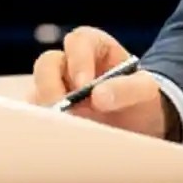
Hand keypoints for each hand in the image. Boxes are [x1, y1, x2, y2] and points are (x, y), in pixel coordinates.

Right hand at [28, 26, 171, 139]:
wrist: (141, 127)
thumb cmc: (141, 100)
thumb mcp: (145, 91)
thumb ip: (128, 89)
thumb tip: (99, 96)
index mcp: (94, 46)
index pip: (78, 42)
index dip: (78, 60)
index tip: (84, 85)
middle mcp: (69, 64)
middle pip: (47, 64)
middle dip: (51, 87)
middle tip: (64, 113)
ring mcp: (56, 89)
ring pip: (37, 92)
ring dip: (47, 111)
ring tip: (64, 132)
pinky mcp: (50, 113)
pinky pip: (37, 118)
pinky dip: (45, 128)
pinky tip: (60, 140)